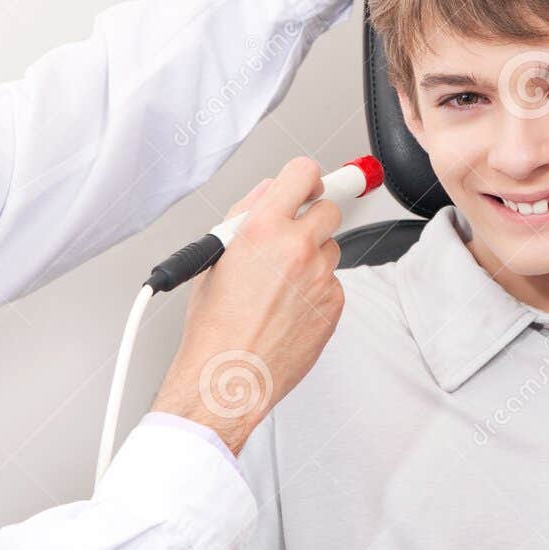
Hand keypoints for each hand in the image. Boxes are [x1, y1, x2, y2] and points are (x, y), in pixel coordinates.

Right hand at [151, 157, 343, 453]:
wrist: (229, 377)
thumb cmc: (214, 327)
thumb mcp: (215, 258)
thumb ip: (244, 216)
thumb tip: (267, 192)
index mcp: (262, 228)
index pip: (303, 173)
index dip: (306, 177)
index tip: (308, 184)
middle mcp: (297, 247)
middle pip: (330, 208)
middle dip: (312, 217)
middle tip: (292, 236)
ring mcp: (321, 276)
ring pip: (332, 248)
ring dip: (314, 256)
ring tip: (280, 285)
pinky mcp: (335, 304)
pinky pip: (334, 281)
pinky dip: (317, 289)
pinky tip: (289, 308)